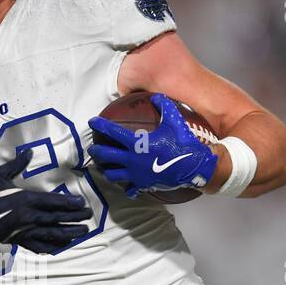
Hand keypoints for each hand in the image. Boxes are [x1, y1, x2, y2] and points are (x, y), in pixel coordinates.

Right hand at [0, 154, 91, 253]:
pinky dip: (53, 247)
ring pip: (52, 234)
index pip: (53, 202)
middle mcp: (28, 216)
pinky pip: (40, 246)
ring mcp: (25, 230)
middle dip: (75, 218)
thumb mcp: (0, 175)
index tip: (82, 203)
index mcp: (25, 199)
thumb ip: (17, 163)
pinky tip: (65, 245)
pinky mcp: (20, 241)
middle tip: (88, 216)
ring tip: (83, 231)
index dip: (69, 203)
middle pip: (57, 218)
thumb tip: (29, 150)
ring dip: (69, 233)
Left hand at [86, 93, 217, 197]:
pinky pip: (130, 189)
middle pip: (106, 155)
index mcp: (136, 143)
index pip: (112, 131)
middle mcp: (132, 159)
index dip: (100, 125)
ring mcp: (136, 174)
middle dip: (96, 150)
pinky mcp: (143, 184)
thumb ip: (164, 106)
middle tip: (92, 147)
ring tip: (104, 167)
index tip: (92, 122)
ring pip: (113, 174)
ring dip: (107, 169)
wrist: (193, 166)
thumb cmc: (182, 143)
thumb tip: (156, 96)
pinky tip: (127, 188)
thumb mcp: (174, 121)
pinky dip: (127, 188)